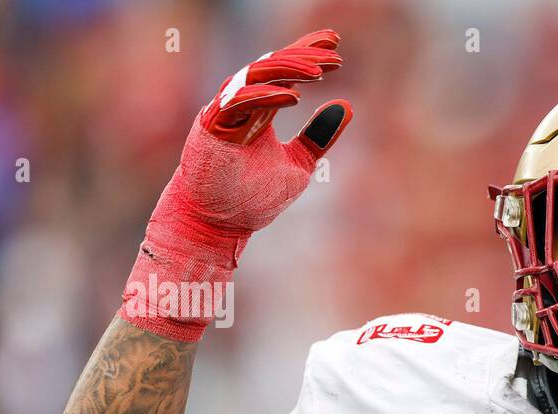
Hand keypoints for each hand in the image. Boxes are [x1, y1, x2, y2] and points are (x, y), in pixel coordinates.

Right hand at [122, 29, 352, 339]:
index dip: (307, 51)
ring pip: (254, 75)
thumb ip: (319, 136)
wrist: (219, 226)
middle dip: (302, 54)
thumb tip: (346, 105)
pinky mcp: (210, 126)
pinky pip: (238, 102)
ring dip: (286, 70)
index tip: (336, 43)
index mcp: (259, 108)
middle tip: (333, 52)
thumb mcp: (299, 164)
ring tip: (318, 70)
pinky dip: (265, 96)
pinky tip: (293, 97)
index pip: (284, 71)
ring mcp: (224, 112)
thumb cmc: (252, 198)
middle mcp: (240, 104)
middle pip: (271, 65)